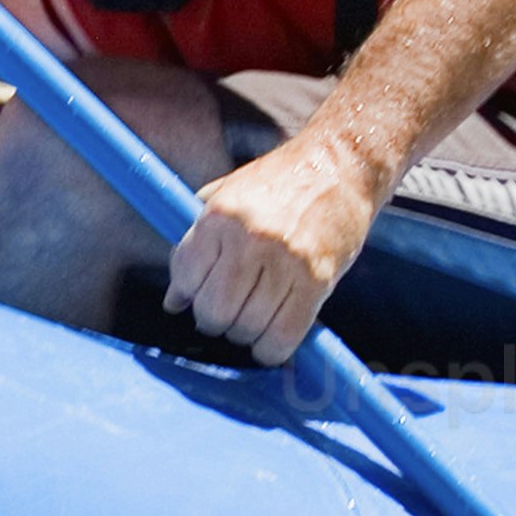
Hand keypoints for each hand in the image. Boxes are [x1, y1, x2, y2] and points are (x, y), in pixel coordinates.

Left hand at [163, 126, 380, 365]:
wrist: (341, 165)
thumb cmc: (279, 182)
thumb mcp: (226, 197)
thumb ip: (196, 245)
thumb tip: (174, 301)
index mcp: (219, 216)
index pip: (185, 277)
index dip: (187, 295)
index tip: (195, 298)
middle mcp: (249, 238)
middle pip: (215, 310)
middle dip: (214, 322)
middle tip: (225, 315)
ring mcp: (285, 260)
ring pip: (247, 326)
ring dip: (244, 335)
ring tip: (251, 321)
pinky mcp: (318, 280)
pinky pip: (284, 335)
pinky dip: (272, 349)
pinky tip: (270, 341)